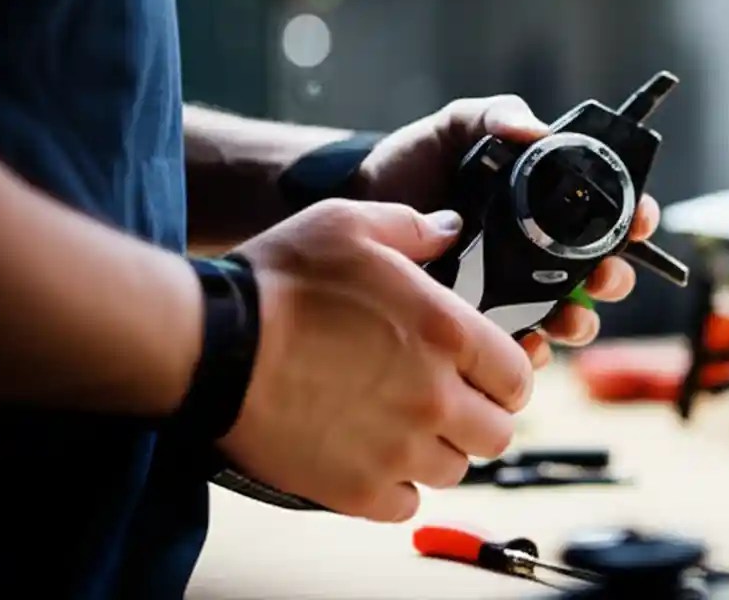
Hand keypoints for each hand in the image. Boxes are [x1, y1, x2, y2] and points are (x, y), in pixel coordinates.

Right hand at [217, 199, 532, 520]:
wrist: (211, 344)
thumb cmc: (278, 281)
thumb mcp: (348, 224)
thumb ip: (411, 227)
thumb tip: (448, 229)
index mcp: (447, 333)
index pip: (517, 376)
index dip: (505, 375)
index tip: (486, 373)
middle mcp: (435, 397)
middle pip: (497, 432)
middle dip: (478, 417)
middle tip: (448, 403)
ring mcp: (398, 449)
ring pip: (455, 470)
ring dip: (438, 451)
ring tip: (404, 428)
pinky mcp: (357, 490)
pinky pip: (406, 505)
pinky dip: (396, 487)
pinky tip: (373, 457)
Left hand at [354, 95, 660, 366]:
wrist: (356, 203)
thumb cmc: (414, 162)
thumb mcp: (458, 127)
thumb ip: (497, 115)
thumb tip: (536, 128)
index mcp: (546, 202)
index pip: (609, 212)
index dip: (635, 218)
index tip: (640, 222)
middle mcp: (541, 250)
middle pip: (600, 272)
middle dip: (614, 278)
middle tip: (603, 276)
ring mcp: (515, 289)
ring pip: (569, 316)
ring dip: (580, 322)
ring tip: (567, 319)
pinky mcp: (483, 323)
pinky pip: (519, 348)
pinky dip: (531, 353)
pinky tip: (525, 346)